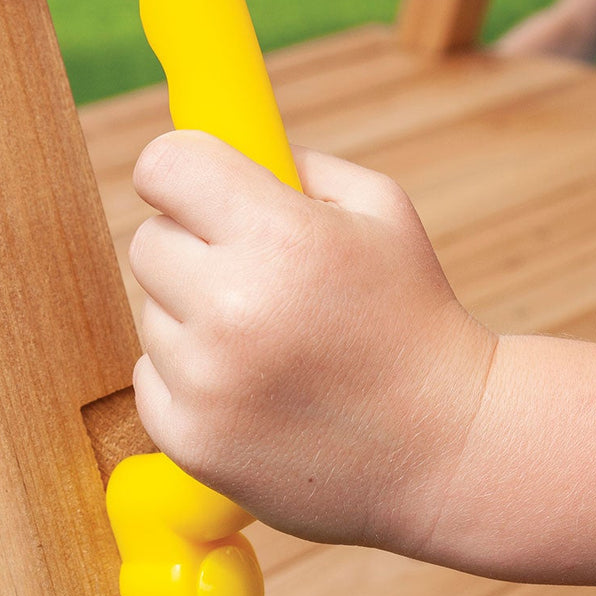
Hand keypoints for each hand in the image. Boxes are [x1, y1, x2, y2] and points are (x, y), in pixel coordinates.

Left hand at [129, 130, 496, 555]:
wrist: (449, 450)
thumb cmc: (413, 318)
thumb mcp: (382, 211)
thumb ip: (296, 165)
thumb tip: (219, 145)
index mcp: (281, 238)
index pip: (164, 165)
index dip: (176, 170)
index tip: (189, 187)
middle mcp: (233, 309)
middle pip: (147, 241)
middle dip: (192, 248)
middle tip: (251, 274)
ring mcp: (208, 383)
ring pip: (150, 313)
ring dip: (192, 319)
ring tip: (267, 344)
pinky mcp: (191, 441)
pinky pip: (149, 377)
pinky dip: (187, 379)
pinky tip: (250, 389)